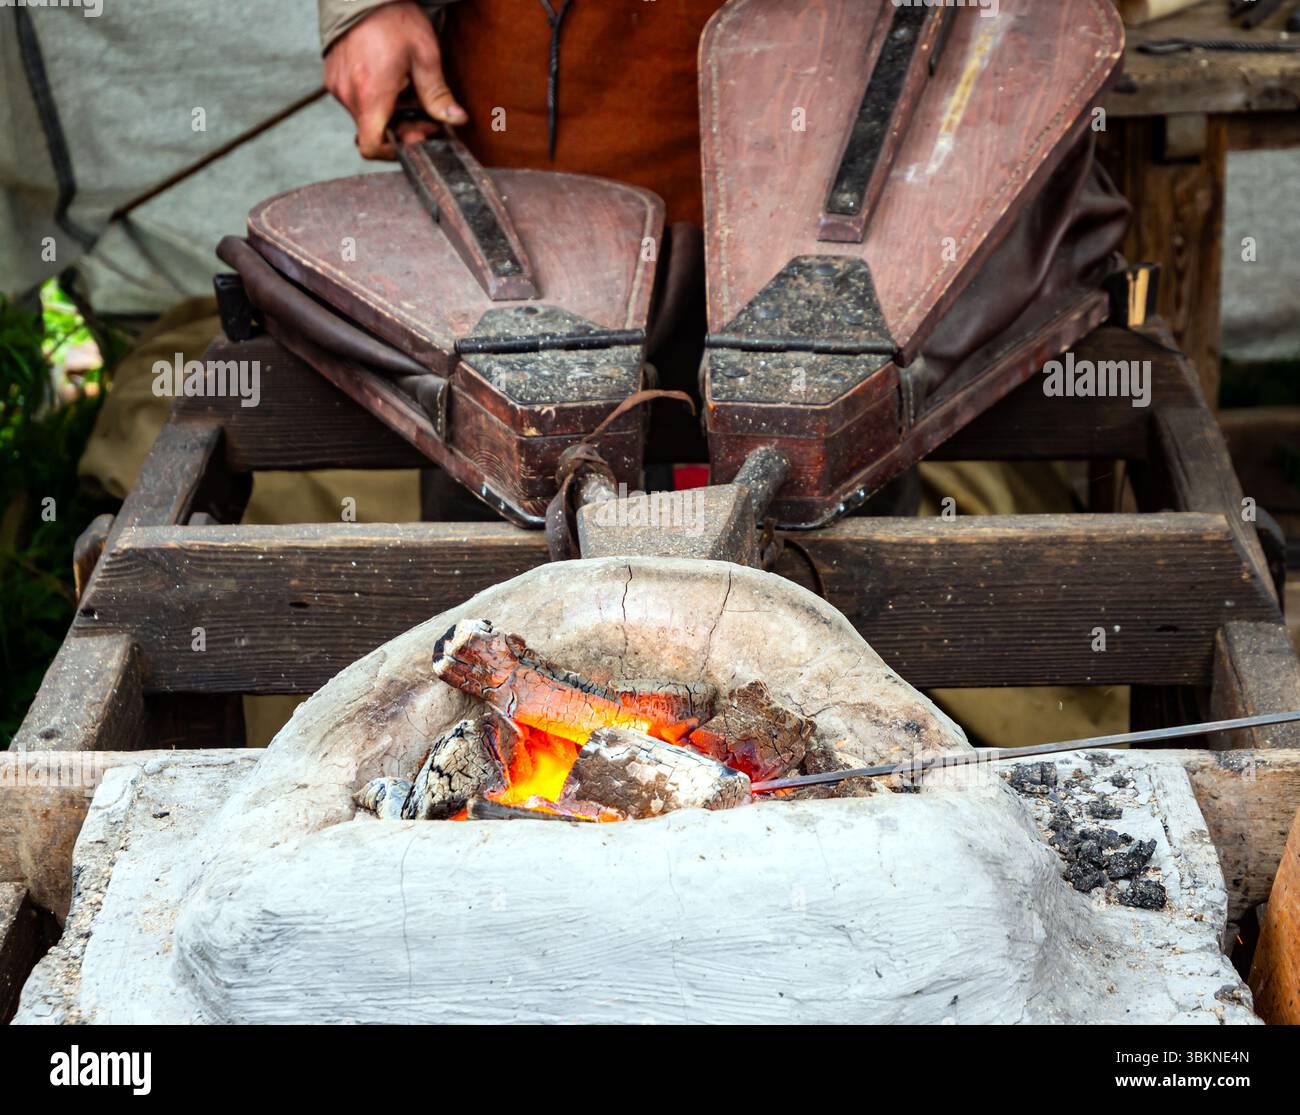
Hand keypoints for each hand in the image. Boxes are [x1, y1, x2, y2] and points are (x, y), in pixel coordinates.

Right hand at [324, 1, 467, 159]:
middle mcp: (348, 94)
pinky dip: (375, 99)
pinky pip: (356, 100)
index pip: (371, 146)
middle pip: (374, 132)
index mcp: (370, 94)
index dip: (394, 152)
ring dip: (390, 113)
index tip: (416, 139)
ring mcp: (337, 86)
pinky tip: (391, 82)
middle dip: (402, 129)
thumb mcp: (424, 57)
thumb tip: (455, 119)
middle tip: (426, 114)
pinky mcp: (333, 77)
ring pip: (366, 117)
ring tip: (408, 90)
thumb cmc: (393, 19)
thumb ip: (438, 94)